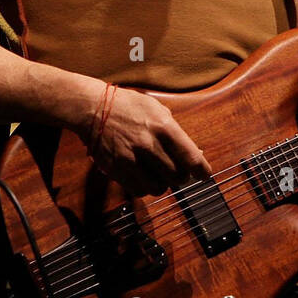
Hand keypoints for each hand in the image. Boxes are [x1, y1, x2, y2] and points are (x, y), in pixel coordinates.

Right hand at [82, 86, 211, 196]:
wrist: (93, 108)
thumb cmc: (129, 107)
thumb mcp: (158, 110)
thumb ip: (176, 133)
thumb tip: (196, 154)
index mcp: (163, 126)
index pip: (191, 157)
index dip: (202, 171)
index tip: (204, 175)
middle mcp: (149, 143)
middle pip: (177, 176)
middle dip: (181, 176)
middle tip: (178, 171)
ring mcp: (131, 158)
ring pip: (159, 187)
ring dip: (162, 183)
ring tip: (158, 173)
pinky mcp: (116, 169)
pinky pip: (139, 190)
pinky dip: (144, 187)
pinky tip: (143, 175)